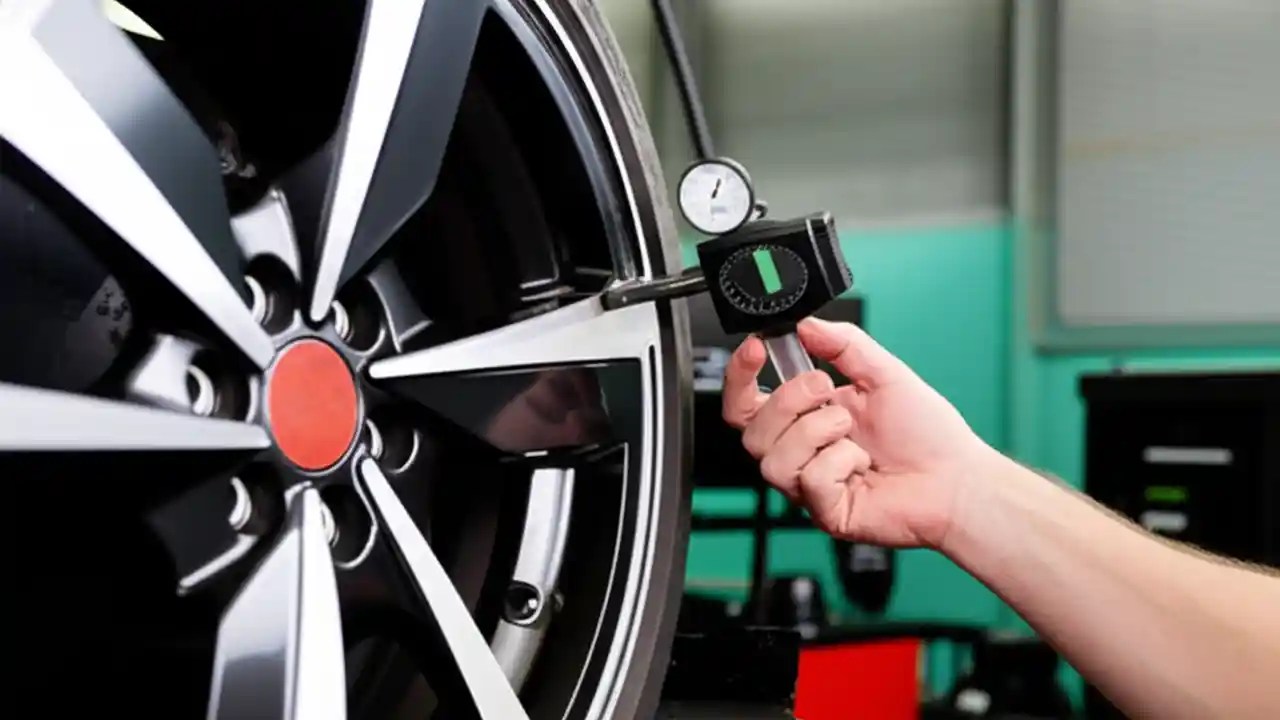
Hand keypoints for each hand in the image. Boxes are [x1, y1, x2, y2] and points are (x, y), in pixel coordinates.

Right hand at [722, 318, 995, 548]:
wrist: (957, 478)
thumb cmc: (927, 435)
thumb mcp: (883, 373)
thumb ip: (844, 344)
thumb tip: (806, 324)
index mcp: (805, 418)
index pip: (747, 402)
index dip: (739, 375)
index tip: (756, 348)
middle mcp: (801, 452)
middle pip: (751, 430)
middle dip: (788, 400)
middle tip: (828, 390)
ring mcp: (809, 485)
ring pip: (772, 459)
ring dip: (817, 433)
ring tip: (852, 434)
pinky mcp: (825, 511)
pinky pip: (809, 480)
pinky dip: (842, 463)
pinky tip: (863, 466)